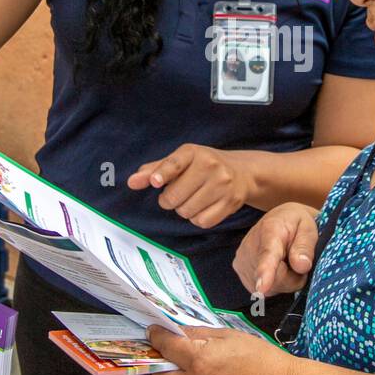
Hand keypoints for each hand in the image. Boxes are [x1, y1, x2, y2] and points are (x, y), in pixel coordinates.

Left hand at [127, 144, 255, 227]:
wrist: (243, 173)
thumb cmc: (204, 166)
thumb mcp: (181, 161)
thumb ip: (155, 170)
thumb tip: (131, 182)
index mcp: (194, 152)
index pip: (175, 163)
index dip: (162, 174)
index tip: (155, 182)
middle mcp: (210, 166)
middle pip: (174, 196)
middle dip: (169, 200)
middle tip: (176, 194)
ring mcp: (223, 185)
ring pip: (186, 211)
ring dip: (183, 210)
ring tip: (192, 199)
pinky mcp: (230, 202)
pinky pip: (202, 221)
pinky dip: (197, 219)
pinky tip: (203, 207)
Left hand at [148, 325, 294, 374]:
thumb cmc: (261, 360)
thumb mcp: (230, 336)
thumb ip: (199, 334)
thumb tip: (177, 332)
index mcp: (200, 360)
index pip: (165, 346)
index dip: (157, 337)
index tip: (154, 333)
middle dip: (163, 363)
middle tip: (174, 355)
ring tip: (202, 372)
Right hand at [233, 201, 318, 297]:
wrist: (279, 218)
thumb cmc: (296, 223)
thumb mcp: (309, 228)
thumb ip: (306, 246)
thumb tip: (301, 266)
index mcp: (270, 230)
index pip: (267, 255)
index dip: (265, 273)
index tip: (262, 288)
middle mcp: (250, 245)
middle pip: (275, 279)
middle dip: (293, 278)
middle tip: (299, 261)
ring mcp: (242, 258)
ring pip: (270, 288)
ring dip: (284, 281)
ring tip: (286, 261)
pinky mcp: (239, 269)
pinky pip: (263, 289)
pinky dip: (274, 283)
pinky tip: (276, 268)